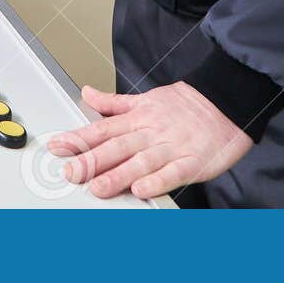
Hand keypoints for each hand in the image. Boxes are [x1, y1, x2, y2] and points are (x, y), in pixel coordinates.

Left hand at [46, 82, 252, 199]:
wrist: (226, 102)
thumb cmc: (185, 105)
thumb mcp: (146, 98)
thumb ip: (114, 103)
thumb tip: (87, 94)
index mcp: (139, 117)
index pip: (102, 129)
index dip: (78, 138)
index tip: (57, 146)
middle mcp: (151, 132)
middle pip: (117, 147)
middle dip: (92, 160)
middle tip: (71, 172)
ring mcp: (171, 147)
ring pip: (141, 162)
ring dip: (118, 175)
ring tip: (98, 187)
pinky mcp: (192, 162)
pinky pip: (172, 173)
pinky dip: (157, 180)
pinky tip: (141, 189)